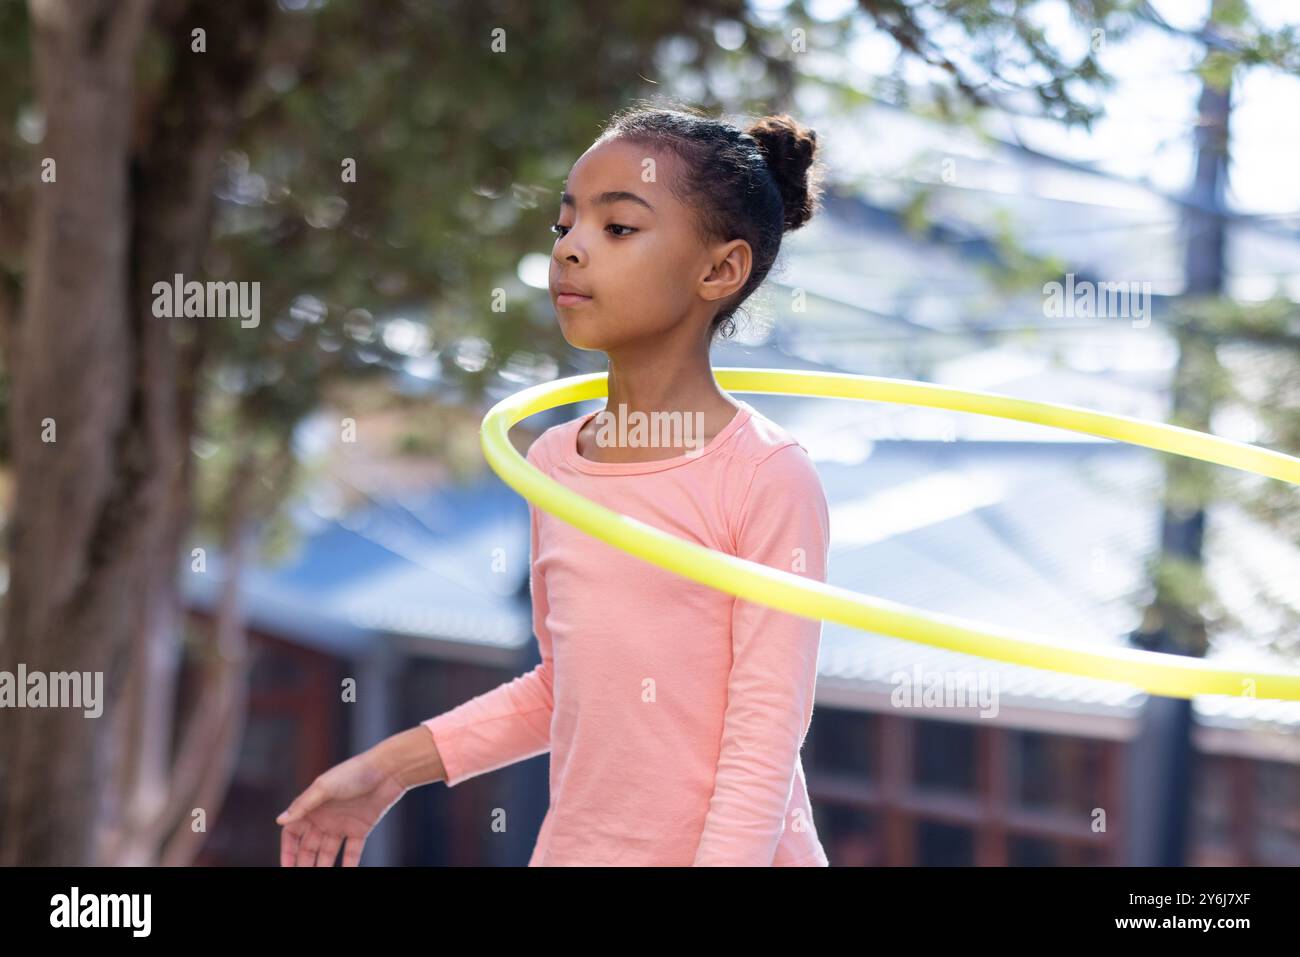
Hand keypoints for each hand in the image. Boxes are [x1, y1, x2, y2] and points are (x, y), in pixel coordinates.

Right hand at [276, 749, 405, 865]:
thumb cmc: (353, 773)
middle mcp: (324, 818)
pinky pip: (351, 852)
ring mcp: (342, 824)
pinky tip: (344, 874)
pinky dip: (348, 865)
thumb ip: (303, 805)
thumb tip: (280, 820)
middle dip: (303, 863)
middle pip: (308, 847)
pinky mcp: (360, 829)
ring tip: (319, 879)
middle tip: (301, 877)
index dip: (288, 851)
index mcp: (311, 807)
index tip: (286, 867)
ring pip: (328, 853)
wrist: (387, 771)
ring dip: (323, 867)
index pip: (292, 833)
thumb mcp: (324, 787)